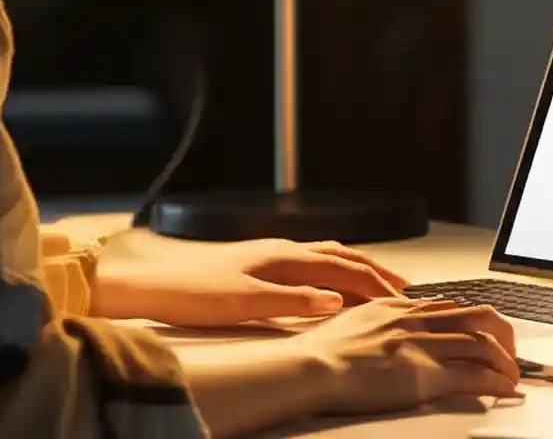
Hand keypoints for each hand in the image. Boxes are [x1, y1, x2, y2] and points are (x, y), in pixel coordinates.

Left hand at [92, 232, 409, 326]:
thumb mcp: (245, 303)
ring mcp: (271, 252)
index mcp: (285, 257)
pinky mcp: (259, 261)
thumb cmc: (192, 291)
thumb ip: (294, 300)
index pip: (345, 269)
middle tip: (406, 288)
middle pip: (343, 256)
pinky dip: (335, 267)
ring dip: (358, 267)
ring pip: (329, 254)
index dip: (376, 285)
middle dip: (377, 272)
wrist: (147, 280)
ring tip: (378, 280)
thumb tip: (338, 301)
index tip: (402, 300)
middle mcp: (283, 249)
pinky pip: (312, 259)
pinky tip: (331, 277)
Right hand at [291, 298, 522, 415]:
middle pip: (478, 316)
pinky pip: (474, 377)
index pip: (450, 307)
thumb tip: (384, 326)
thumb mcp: (355, 319)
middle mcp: (418, 321)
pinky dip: (497, 384)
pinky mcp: (426, 374)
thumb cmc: (322, 352)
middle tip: (509, 352)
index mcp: (401, 307)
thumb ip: (378, 318)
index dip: (474, 321)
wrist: (311, 366)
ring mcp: (424, 346)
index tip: (484, 334)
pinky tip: (507, 391)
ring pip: (483, 345)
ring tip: (513, 376)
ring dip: (506, 362)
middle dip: (502, 334)